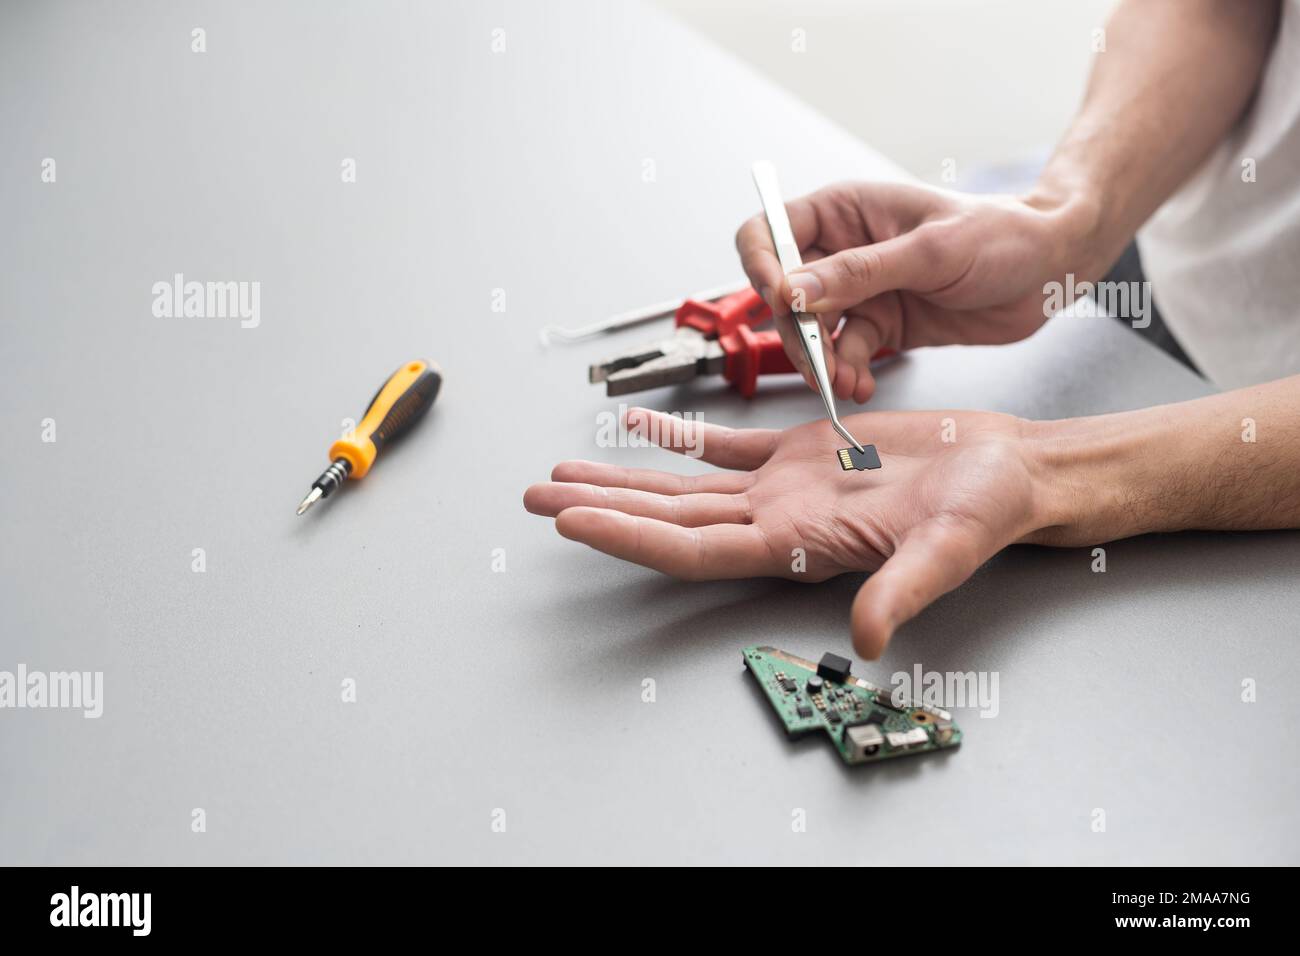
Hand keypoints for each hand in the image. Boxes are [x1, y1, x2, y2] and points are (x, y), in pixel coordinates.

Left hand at [524, 407, 1043, 658]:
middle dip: (598, 509)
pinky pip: (721, 445)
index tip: (573, 523)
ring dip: (621, 478)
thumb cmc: (985, 509)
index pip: (693, 546)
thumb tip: (870, 639)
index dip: (630, 537)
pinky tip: (636, 426)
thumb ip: (903, 589)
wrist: (1005, 471)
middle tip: (535, 499)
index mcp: (797, 544)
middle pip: (667, 520)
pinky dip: (677, 436)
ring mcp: (780, 488)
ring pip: (682, 485)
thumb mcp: (949, 548)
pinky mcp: (796, 452)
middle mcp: (775, 520)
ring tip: (561, 473)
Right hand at [735, 181, 1091, 402]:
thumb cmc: (1002, 235)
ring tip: (844, 384)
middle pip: (785, 296)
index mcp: (844, 212)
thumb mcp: (930, 250)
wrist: (1050, 271)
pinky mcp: (880, 326)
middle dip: (798, 333)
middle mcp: (842, 251)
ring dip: (821, 363)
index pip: (770, 233)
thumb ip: (859, 273)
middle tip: (819, 364)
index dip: (761, 267)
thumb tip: (794, 291)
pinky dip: (847, 374)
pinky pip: (845, 355)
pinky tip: (861, 386)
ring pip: (812, 333)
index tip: (780, 302)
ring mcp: (860, 292)